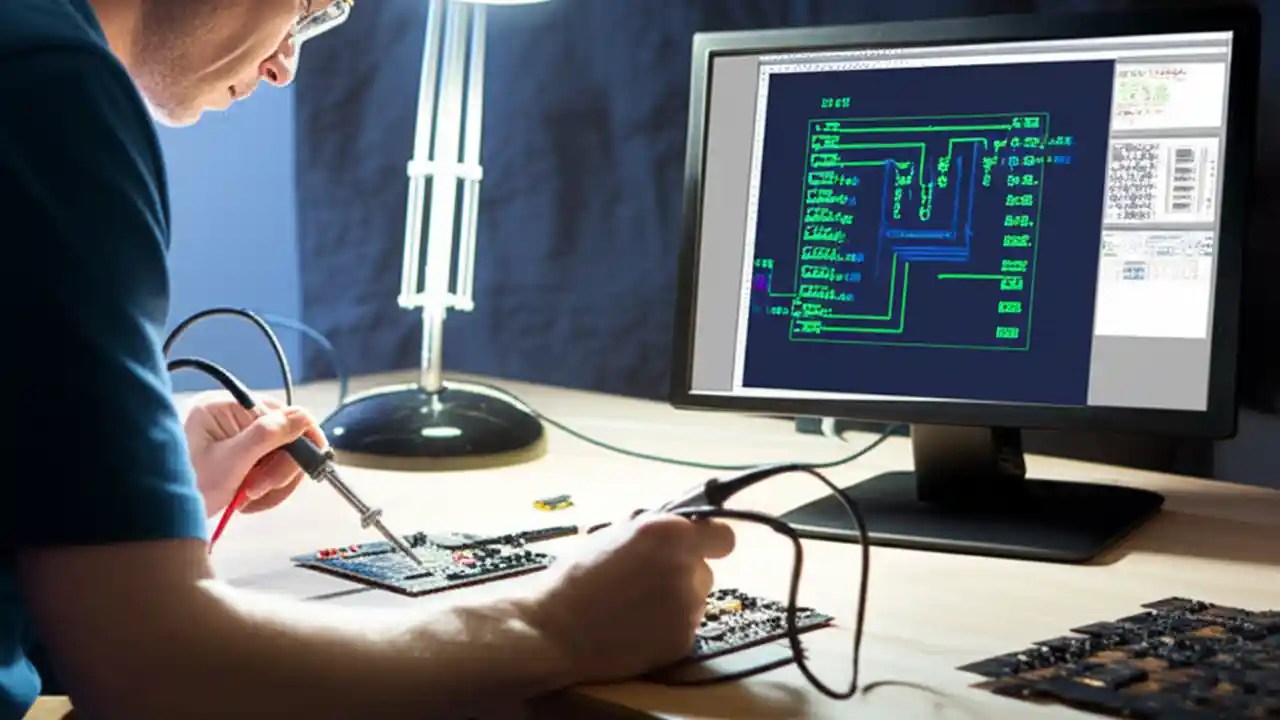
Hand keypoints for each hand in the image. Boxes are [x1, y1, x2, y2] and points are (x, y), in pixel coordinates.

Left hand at [182, 391, 327, 518]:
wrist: (162, 518)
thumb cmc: (187, 490)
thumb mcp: (231, 462)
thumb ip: (268, 436)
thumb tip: (303, 417)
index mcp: (223, 406)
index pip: (280, 412)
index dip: (301, 437)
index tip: (314, 460)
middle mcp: (229, 416)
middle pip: (284, 434)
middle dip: (279, 467)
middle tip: (260, 489)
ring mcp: (234, 436)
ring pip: (281, 454)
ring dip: (273, 481)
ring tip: (249, 496)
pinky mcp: (238, 455)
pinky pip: (270, 466)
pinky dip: (267, 487)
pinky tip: (248, 497)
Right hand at [520, 512, 734, 682]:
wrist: (555, 630)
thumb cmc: (575, 577)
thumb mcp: (612, 535)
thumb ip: (651, 532)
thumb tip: (673, 532)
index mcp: (668, 533)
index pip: (722, 536)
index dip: (709, 542)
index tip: (696, 549)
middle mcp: (686, 568)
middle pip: (703, 571)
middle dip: (682, 574)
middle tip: (644, 582)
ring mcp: (688, 608)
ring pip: (694, 600)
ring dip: (674, 601)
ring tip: (633, 609)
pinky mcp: (683, 641)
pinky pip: (683, 628)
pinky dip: (665, 629)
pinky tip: (634, 629)